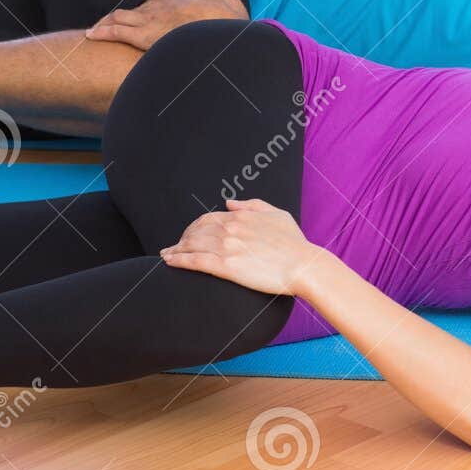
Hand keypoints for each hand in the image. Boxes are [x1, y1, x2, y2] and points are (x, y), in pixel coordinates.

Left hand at [85, 0, 247, 50]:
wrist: (224, 30)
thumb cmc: (226, 16)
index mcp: (172, 1)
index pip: (147, 5)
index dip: (134, 13)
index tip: (125, 18)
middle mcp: (157, 8)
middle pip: (127, 12)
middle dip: (112, 19)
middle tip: (99, 27)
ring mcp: (150, 21)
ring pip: (118, 19)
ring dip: (103, 24)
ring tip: (91, 31)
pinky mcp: (146, 36)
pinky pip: (117, 32)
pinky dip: (103, 32)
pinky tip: (91, 35)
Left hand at [161, 198, 323, 295]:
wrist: (303, 265)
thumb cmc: (294, 243)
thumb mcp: (278, 215)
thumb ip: (253, 205)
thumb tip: (230, 202)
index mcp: (242, 217)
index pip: (208, 218)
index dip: (194, 226)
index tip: (188, 234)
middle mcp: (231, 229)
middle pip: (196, 230)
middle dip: (182, 237)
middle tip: (175, 246)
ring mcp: (227, 248)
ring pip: (192, 245)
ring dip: (176, 249)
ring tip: (167, 254)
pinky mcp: (226, 267)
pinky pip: (195, 261)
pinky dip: (179, 260)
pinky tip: (170, 262)